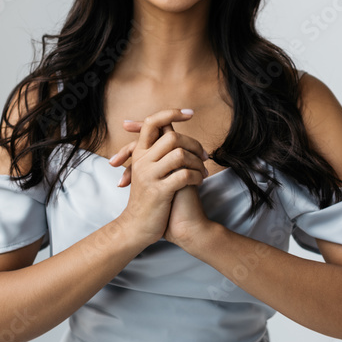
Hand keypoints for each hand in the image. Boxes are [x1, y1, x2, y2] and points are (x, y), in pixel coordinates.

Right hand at [109, 109, 211, 249]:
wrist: (136, 228)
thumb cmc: (149, 199)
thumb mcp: (149, 172)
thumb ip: (159, 154)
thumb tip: (176, 135)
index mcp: (140, 154)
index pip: (152, 122)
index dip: (171, 113)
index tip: (190, 114)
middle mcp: (142, 161)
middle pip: (172, 137)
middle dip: (194, 144)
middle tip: (205, 156)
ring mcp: (150, 176)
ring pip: (179, 154)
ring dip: (198, 162)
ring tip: (203, 171)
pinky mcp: (159, 192)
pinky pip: (184, 175)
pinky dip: (197, 176)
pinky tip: (200, 182)